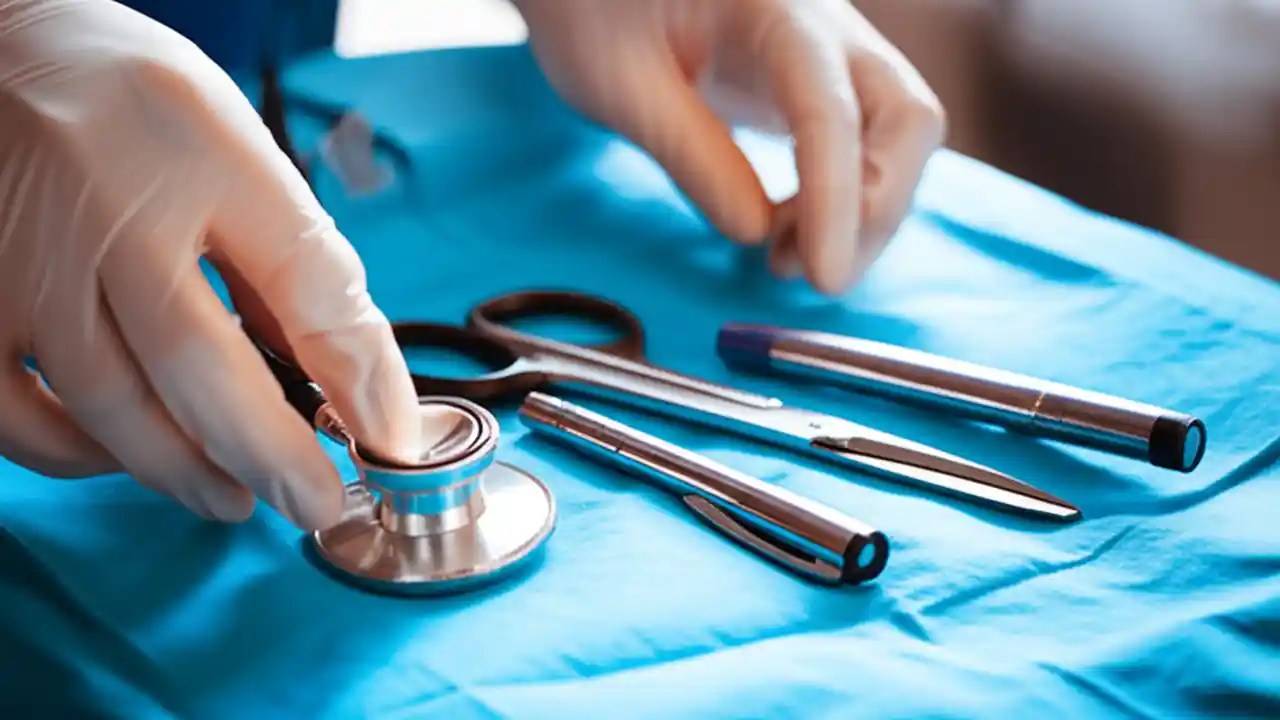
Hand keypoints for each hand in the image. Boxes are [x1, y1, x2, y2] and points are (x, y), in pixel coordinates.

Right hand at [0, 0, 420, 529]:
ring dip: (185, 469)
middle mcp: (106, 206)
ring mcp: (26, 260)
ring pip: (110, 404)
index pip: (306, 280)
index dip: (360, 375)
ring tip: (234, 497)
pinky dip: (81, 455)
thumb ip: (293, 261)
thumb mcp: (240, 153)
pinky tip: (129, 458)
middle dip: (269, 454)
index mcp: (202, 152)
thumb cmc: (137, 108)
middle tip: (313, 504)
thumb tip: (352, 383)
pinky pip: (18, 412)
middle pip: (197, 363)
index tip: (393, 440)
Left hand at [516, 0, 944, 293]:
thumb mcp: (617, 83)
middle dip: (876, 210)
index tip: (822, 276)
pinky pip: (866, 146)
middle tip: (814, 277)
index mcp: (774, 8)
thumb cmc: (593, 13)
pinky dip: (844, 202)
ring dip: (864, 215)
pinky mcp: (820, 83)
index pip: (831, 109)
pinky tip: (788, 233)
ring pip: (899, 138)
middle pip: (907, 119)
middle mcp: (824, 25)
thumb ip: (688, 151)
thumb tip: (754, 231)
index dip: (836, 199)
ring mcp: (830, 54)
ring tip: (785, 260)